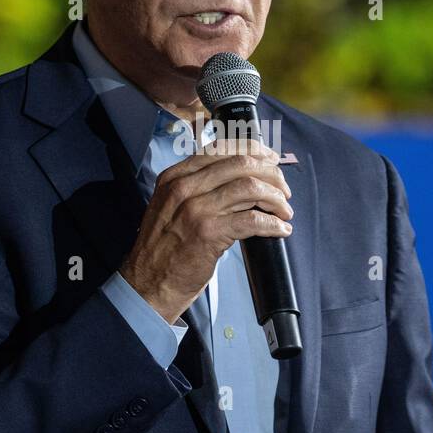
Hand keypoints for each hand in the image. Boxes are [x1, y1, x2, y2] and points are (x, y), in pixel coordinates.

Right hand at [120, 137, 291, 322]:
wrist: (147, 283)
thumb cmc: (164, 248)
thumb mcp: (171, 206)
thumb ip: (198, 187)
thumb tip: (241, 176)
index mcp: (175, 176)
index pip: (222, 149)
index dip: (254, 151)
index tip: (271, 160)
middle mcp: (184, 187)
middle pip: (241, 164)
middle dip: (271, 174)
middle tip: (284, 190)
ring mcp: (196, 209)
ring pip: (250, 188)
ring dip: (276, 199)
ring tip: (285, 211)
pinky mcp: (209, 233)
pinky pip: (252, 220)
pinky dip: (272, 224)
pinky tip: (280, 230)